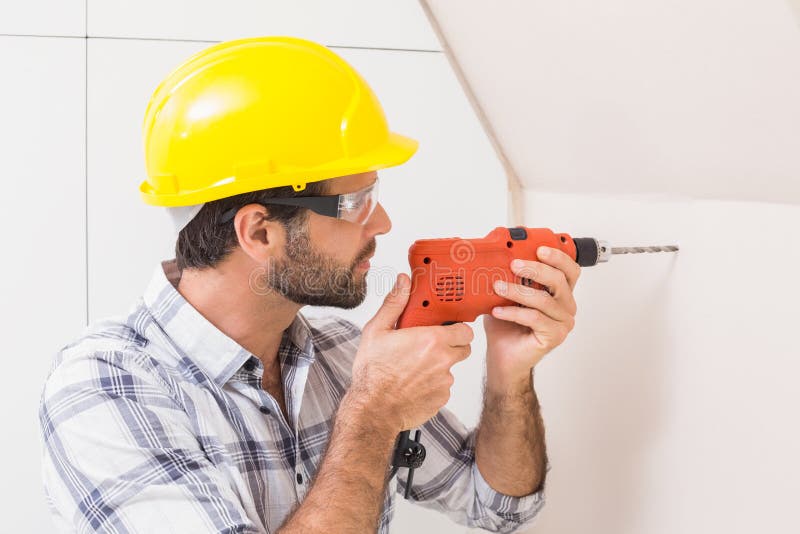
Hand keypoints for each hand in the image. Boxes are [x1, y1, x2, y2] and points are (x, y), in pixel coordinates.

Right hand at [350, 274, 473, 431]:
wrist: (373, 410)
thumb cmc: (373, 373)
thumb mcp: (377, 330)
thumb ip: (395, 304)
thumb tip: (403, 282)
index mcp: (431, 340)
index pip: (466, 330)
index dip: (458, 328)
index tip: (447, 328)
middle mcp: (443, 361)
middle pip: (464, 348)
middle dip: (452, 345)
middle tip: (431, 346)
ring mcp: (444, 382)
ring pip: (452, 369)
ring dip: (440, 366)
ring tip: (415, 367)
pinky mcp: (441, 399)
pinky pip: (443, 388)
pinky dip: (433, 384)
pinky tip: (414, 383)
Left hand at [483, 246, 580, 392]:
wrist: (502, 356)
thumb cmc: (506, 326)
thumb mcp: (506, 294)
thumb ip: (509, 275)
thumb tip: (497, 252)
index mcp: (560, 293)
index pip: (569, 270)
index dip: (558, 257)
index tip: (539, 249)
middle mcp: (566, 307)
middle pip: (559, 281)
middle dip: (536, 269)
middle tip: (514, 265)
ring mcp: (563, 323)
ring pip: (544, 300)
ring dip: (518, 291)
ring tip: (498, 287)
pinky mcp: (554, 336)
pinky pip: (535, 318)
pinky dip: (514, 312)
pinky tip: (498, 311)